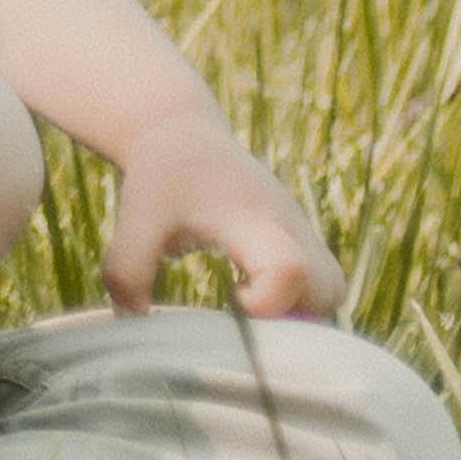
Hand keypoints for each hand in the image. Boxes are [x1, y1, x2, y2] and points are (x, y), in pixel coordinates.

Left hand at [105, 108, 345, 318]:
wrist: (183, 134)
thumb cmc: (160, 178)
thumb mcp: (135, 222)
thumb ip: (129, 274)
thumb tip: (135, 324)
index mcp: (249, 219)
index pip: (289, 268)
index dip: (269, 300)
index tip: (234, 296)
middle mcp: (288, 224)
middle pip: (327, 290)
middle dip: (291, 316)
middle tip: (242, 305)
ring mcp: (302, 229)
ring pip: (331, 288)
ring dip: (297, 309)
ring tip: (248, 296)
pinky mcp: (302, 236)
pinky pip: (322, 281)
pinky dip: (296, 297)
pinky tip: (253, 288)